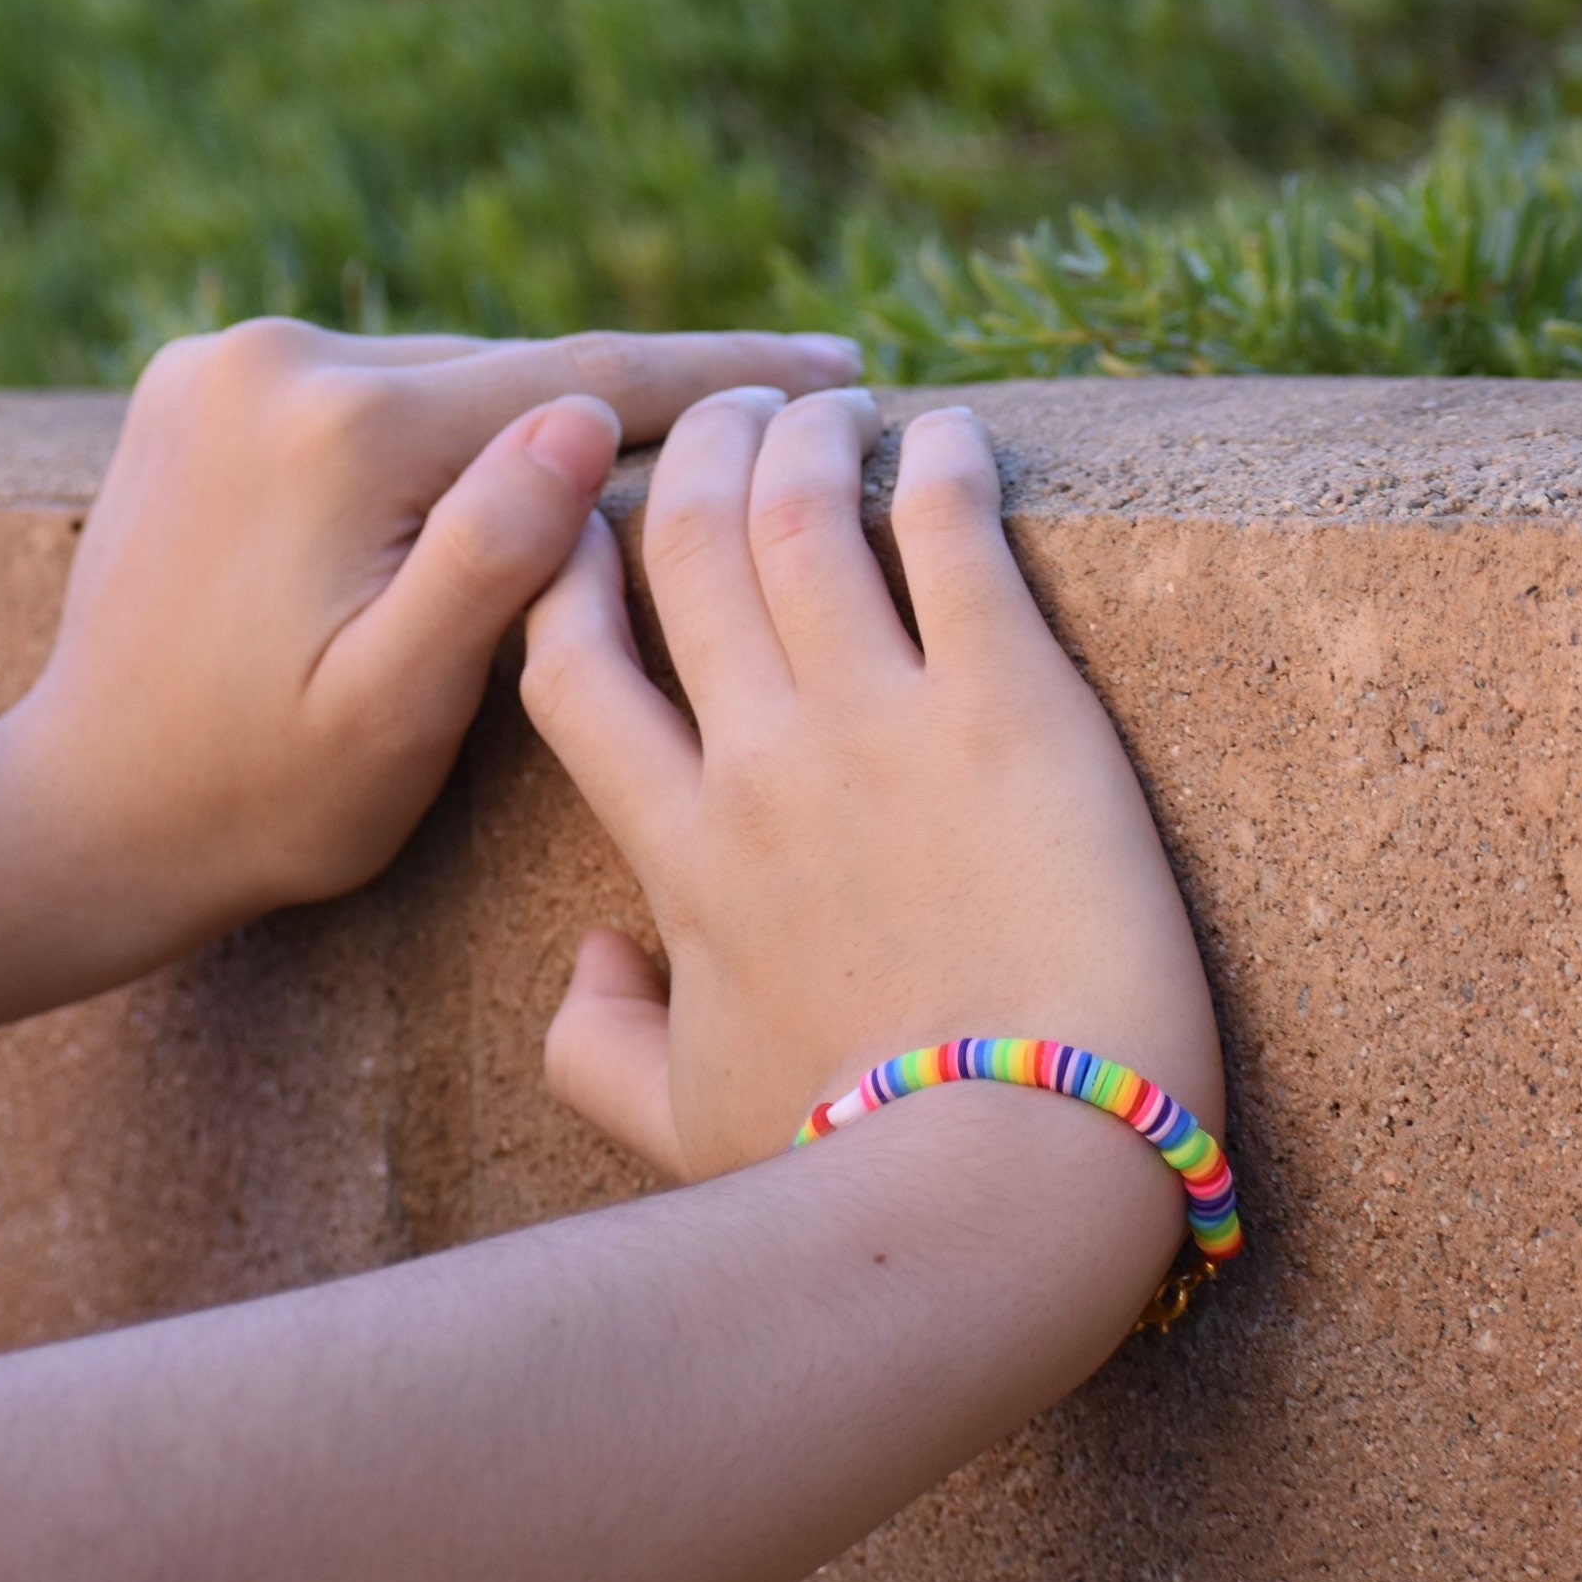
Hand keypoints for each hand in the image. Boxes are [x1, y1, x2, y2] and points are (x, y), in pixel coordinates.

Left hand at [0, 320, 861, 986]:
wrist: (80, 812)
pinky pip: (360, 390)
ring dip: (511, 429)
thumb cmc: (260, 794)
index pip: (575, 377)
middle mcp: (272, 359)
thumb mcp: (398, 708)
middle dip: (616, 414)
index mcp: (341, 430)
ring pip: (431, 380)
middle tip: (768, 439)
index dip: (720, 373)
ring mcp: (220, 361)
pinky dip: (427, 431)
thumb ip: (494, 558)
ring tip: (634, 474)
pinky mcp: (191, 383)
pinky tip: (478, 487)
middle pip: (501, 375)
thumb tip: (588, 419)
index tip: (842, 363)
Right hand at [519, 390, 1224, 1180]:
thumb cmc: (850, 1168)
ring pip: (803, 515)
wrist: (1013, 1176)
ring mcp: (882, 727)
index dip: (568, 574)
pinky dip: (947, 464)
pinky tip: (954, 434)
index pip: (574, 667)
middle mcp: (761, 763)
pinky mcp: (1011, 710)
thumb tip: (588, 963)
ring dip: (806, 436)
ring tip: (833, 404)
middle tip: (727, 414)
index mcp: (678, 852)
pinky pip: (956, 537)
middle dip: (691, 453)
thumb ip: (594, 1047)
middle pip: (685, 547)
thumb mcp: (682, 1125)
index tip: (590, 525)